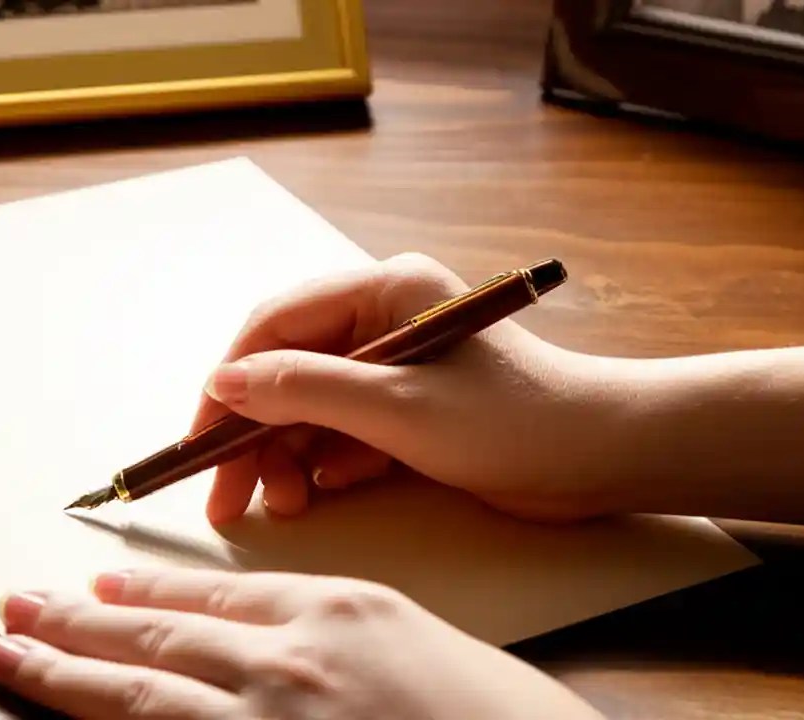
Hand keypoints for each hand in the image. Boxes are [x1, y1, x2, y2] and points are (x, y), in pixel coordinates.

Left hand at [0, 567, 603, 719]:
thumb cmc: (502, 719)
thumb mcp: (420, 646)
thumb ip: (340, 640)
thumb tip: (274, 647)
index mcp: (340, 609)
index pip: (215, 591)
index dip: (147, 592)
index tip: (101, 586)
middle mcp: (293, 660)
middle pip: (160, 634)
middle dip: (77, 621)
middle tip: (18, 605)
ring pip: (141, 691)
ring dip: (65, 671)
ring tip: (10, 651)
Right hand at [192, 252, 627, 524]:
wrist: (603, 458)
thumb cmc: (514, 420)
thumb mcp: (398, 408)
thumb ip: (306, 391)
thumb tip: (224, 382)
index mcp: (384, 290)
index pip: (277, 325)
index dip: (230, 381)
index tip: (200, 438)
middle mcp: (385, 319)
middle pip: (290, 371)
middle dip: (255, 433)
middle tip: (227, 497)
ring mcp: (399, 366)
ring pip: (314, 408)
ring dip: (290, 456)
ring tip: (284, 506)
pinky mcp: (412, 409)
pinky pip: (347, 431)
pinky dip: (330, 464)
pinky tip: (325, 494)